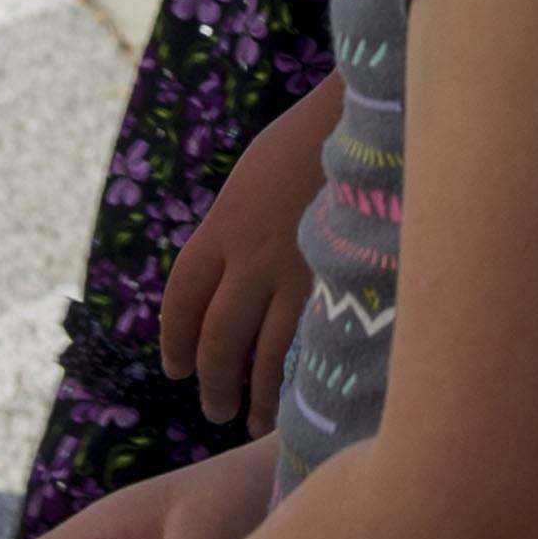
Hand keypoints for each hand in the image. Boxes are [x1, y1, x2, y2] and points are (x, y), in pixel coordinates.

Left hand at [158, 76, 337, 430]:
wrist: (362, 117)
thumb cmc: (311, 138)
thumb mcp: (254, 178)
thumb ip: (240, 227)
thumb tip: (234, 270)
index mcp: (223, 226)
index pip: (182, 297)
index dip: (175, 338)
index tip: (176, 368)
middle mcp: (251, 256)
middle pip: (218, 337)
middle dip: (213, 380)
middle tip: (213, 409)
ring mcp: (298, 274)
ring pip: (264, 354)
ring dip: (254, 395)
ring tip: (250, 421)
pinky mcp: (340, 283)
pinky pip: (312, 344)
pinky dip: (300, 377)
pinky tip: (302, 397)